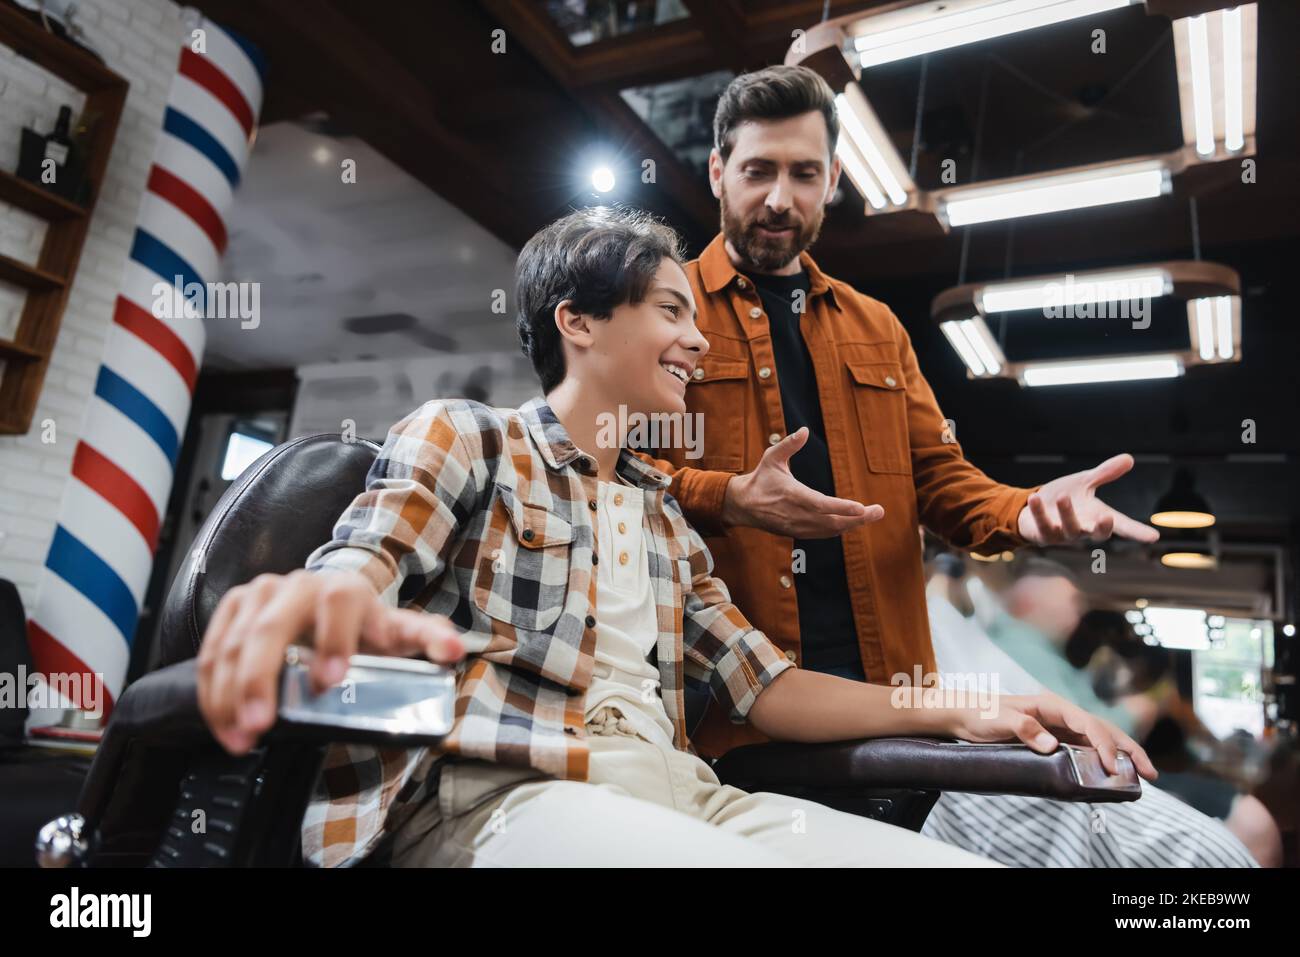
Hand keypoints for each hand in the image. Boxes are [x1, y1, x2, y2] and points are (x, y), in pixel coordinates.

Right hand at [197, 569, 464, 754]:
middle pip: (272, 625)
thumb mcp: (398, 633)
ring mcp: (262, 595)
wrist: (330, 609)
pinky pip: (212, 651)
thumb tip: (453, 650)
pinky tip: (222, 724)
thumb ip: (427, 639)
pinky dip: (213, 691)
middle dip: (263, 677)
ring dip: (231, 694)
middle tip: (263, 723)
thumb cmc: (365, 628)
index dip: (334, 639)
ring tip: (241, 736)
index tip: (331, 681)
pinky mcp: (234, 609)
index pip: (341, 603)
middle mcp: (301, 587)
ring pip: (235, 642)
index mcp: (347, 591)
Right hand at [722, 427, 883, 537]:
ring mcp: (797, 527)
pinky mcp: (798, 532)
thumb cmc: (760, 478)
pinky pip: (824, 534)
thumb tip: (805, 430)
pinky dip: (840, 528)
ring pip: (830, 530)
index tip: (861, 507)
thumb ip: (789, 444)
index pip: (821, 505)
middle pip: (832, 522)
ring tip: (871, 515)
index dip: (842, 507)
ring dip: (852, 524)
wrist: (742, 505)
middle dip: (858, 518)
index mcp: (792, 495)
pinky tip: (853, 521)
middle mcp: (796, 515)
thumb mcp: (771, 457)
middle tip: (879, 511)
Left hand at [946, 691, 1157, 780]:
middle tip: (1151, 772)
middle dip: (1128, 749)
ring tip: (1144, 774)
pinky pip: (1086, 749)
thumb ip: (1025, 730)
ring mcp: (1061, 727)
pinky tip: (1113, 773)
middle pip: (1103, 730)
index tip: (1111, 766)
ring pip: (1099, 739)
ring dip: (1122, 755)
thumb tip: (1052, 745)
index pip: (1089, 724)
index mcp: (1052, 705)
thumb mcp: (1000, 721)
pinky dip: (1103, 760)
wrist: (965, 715)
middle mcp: (1062, 714)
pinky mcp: (1056, 738)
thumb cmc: (982, 714)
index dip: (1104, 744)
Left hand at [1017, 453, 1159, 544]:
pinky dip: (1038, 512)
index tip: (1153, 537)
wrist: (1034, 508)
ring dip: (1067, 514)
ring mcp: (1063, 535)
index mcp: (1097, 518)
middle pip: (1098, 534)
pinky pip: (1041, 525)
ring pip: (1069, 529)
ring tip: (1063, 497)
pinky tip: (1035, 497)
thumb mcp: (1085, 483)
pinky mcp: (1043, 536)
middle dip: (1102, 528)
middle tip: (1107, 518)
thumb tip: (1129, 458)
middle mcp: (1084, 530)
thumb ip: (1105, 473)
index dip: (1137, 531)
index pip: (1122, 525)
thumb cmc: (1065, 497)